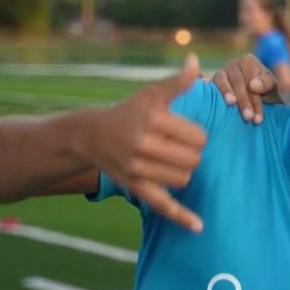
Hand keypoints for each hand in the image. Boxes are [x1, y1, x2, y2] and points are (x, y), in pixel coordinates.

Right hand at [80, 55, 206, 231]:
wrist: (90, 135)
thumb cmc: (128, 111)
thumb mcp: (151, 94)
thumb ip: (176, 82)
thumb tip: (195, 62)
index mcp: (154, 120)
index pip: (199, 138)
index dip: (196, 136)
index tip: (182, 132)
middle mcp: (145, 144)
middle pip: (194, 160)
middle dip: (190, 154)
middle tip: (175, 147)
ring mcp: (139, 168)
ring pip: (184, 178)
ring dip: (182, 171)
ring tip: (168, 160)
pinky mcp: (135, 187)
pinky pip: (163, 205)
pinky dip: (182, 217)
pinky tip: (199, 227)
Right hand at [210, 54, 281, 124]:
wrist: (261, 99)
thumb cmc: (268, 92)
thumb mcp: (273, 88)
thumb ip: (266, 84)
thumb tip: (253, 85)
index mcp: (248, 61)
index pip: (250, 79)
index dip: (254, 98)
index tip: (257, 116)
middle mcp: (232, 65)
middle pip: (237, 81)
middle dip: (243, 101)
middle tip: (248, 117)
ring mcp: (220, 73)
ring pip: (221, 81)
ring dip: (226, 94)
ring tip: (231, 105)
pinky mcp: (211, 83)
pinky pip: (207, 86)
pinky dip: (206, 90)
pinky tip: (205, 98)